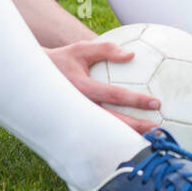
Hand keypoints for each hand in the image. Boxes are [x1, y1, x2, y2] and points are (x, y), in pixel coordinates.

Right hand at [44, 40, 160, 134]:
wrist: (34, 79)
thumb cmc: (63, 60)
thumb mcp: (81, 49)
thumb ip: (106, 49)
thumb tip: (131, 55)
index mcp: (82, 88)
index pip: (114, 95)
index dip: (136, 100)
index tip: (156, 103)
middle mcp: (80, 106)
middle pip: (112, 121)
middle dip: (136, 127)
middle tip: (157, 129)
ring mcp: (77, 118)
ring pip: (105, 132)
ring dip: (126, 137)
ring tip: (148, 139)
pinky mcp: (75, 125)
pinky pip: (97, 134)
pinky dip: (113, 139)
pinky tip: (130, 141)